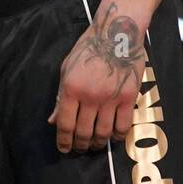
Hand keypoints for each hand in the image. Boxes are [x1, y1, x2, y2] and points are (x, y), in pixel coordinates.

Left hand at [48, 2, 145, 152]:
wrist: (116, 34)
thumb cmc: (88, 49)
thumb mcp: (67, 69)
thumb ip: (61, 97)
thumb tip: (53, 120)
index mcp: (71, 87)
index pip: (65, 123)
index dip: (63, 140)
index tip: (63, 149)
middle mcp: (90, 96)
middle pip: (84, 131)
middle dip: (80, 145)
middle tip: (79, 149)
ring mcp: (111, 98)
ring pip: (104, 132)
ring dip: (98, 143)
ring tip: (94, 144)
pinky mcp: (129, 98)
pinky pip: (124, 126)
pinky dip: (118, 137)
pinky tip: (114, 137)